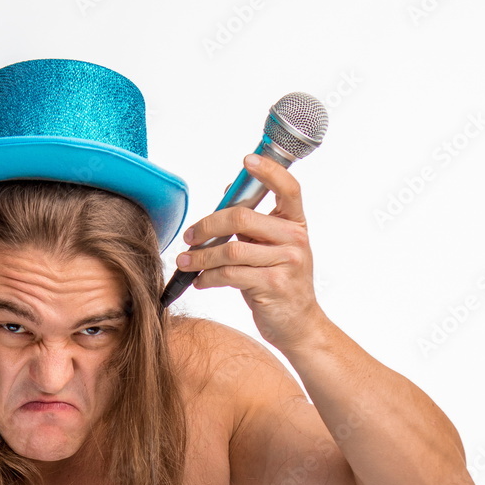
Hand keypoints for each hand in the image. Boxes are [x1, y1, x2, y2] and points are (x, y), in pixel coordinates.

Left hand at [175, 153, 323, 351]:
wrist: (299, 324)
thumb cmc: (280, 283)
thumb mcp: (273, 249)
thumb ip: (254, 225)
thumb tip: (228, 193)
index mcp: (296, 223)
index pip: (288, 188)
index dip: (268, 170)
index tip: (247, 161)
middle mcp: (295, 239)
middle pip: (242, 218)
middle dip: (207, 225)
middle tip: (189, 236)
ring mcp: (286, 262)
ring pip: (231, 249)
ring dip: (201, 256)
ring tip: (185, 261)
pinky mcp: (272, 285)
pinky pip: (229, 274)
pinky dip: (208, 277)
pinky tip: (200, 280)